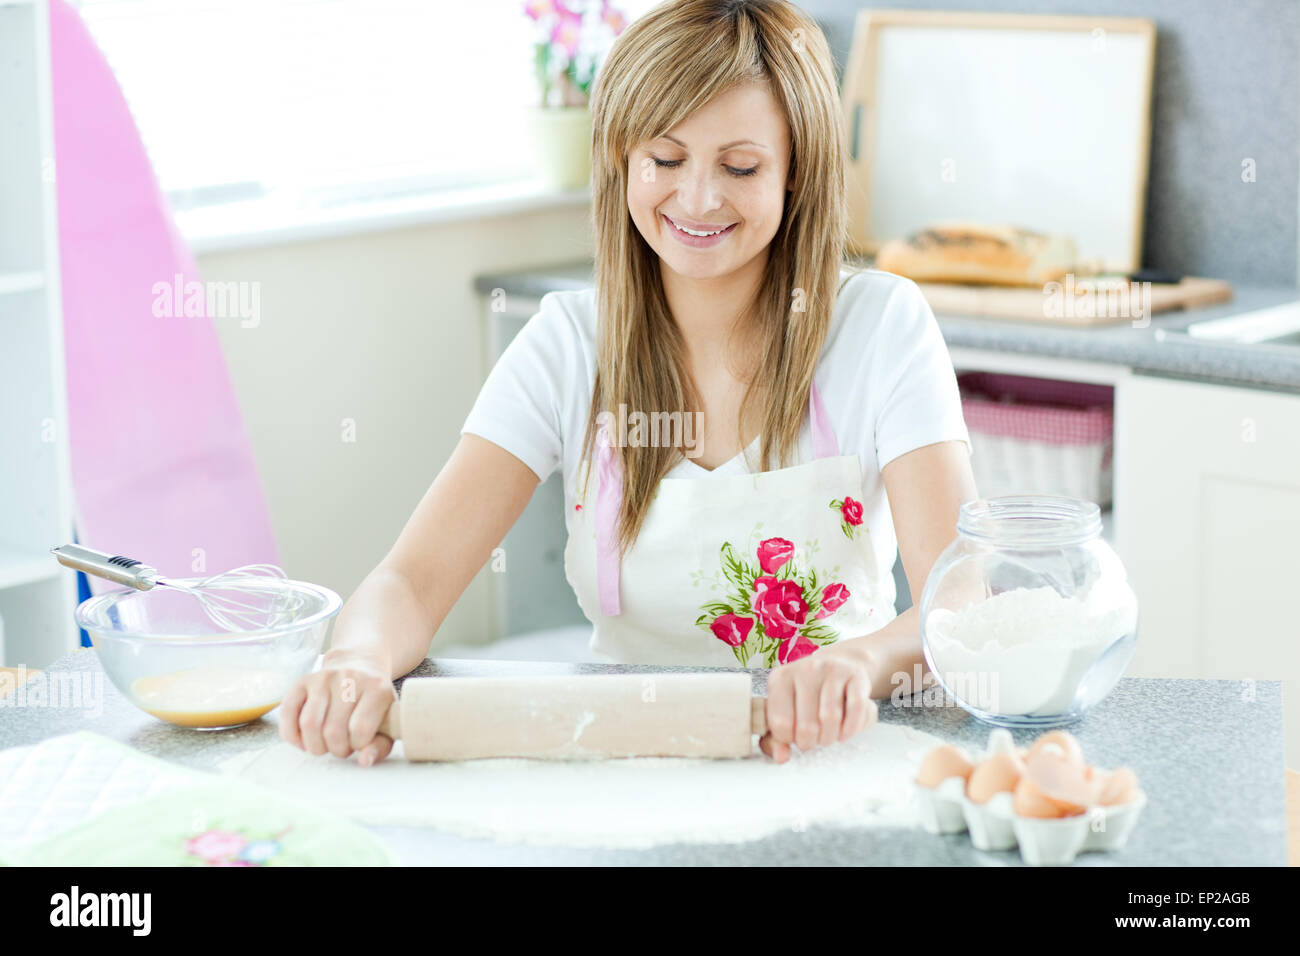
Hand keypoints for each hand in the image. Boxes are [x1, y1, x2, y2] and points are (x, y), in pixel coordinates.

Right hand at [279, 652, 397, 765]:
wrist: (360, 663)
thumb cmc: (373, 700)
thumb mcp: (388, 720)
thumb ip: (381, 745)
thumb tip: (364, 761)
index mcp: (377, 688)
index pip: (360, 729)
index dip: (357, 745)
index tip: (359, 743)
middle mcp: (350, 678)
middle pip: (333, 730)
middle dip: (336, 749)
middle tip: (341, 747)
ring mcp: (324, 677)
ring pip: (309, 724)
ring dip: (314, 745)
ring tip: (324, 745)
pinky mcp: (303, 680)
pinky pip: (287, 712)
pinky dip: (292, 734)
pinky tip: (303, 741)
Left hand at [759, 646, 877, 763]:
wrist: (836, 665)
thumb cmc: (806, 695)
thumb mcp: (785, 710)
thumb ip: (775, 738)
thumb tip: (781, 757)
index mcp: (780, 679)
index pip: (780, 723)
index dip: (789, 739)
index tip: (794, 736)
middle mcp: (804, 670)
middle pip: (807, 726)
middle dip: (811, 742)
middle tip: (814, 740)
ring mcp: (831, 670)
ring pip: (831, 718)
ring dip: (830, 737)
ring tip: (828, 736)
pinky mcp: (855, 675)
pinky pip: (856, 708)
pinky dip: (851, 728)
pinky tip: (845, 732)